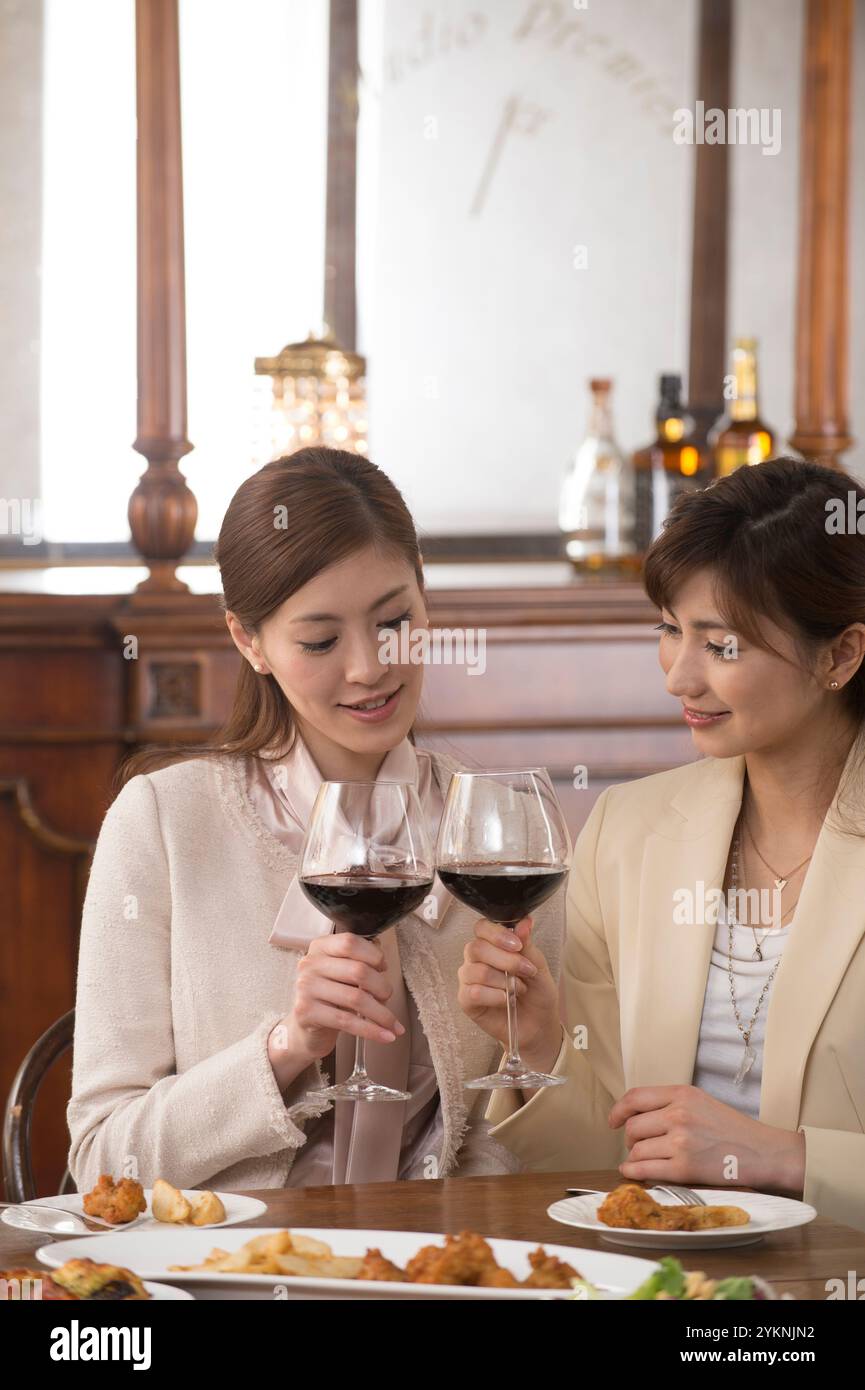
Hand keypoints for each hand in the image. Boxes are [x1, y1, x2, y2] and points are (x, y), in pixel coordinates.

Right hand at [268, 933, 405, 1087]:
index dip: (373, 955)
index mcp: (320, 947)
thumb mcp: (343, 974)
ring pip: (356, 998)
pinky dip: (371, 1030)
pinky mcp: (306, 1012)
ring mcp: (306, 988)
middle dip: (382, 987)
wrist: (306, 1028)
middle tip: (388, 998)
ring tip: (392, 1024)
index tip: (384, 969)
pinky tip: (386, 1036)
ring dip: (381, 1013)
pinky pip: (347, 1021)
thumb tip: (383, 966)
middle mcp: (310, 964)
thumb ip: (360, 963)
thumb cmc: (331, 997)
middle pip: (358, 971)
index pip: (350, 943)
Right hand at [457, 917, 561, 1070]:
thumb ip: (527, 945)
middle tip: (526, 971)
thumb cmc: (537, 992)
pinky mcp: (466, 1000)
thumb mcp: (538, 966)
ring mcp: (469, 979)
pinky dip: (494, 996)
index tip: (518, 945)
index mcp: (492, 944)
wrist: (539, 1024)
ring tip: (519, 990)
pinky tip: (505, 1001)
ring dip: (504, 981)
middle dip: (506, 960)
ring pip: (476, 971)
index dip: (497, 934)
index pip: (482, 927)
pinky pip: (473, 992)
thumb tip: (524, 922)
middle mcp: (476, 959)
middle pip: (477, 948)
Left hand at [608, 1084, 805, 1196]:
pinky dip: (633, 1172)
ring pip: (636, 1150)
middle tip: (638, 1145)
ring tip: (645, 1159)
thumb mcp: (700, 1101)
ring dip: (635, 1158)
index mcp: (682, 1093)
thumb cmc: (731, 1128)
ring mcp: (680, 1141)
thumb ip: (669, 1103)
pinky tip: (635, 1172)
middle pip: (632, 1127)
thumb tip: (634, 1115)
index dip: (618, 1110)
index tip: (613, 1121)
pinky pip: (644, 1170)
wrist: (762, 1152)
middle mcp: (678, 1114)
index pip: (635, 1097)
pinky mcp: (684, 1168)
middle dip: (631, 1139)